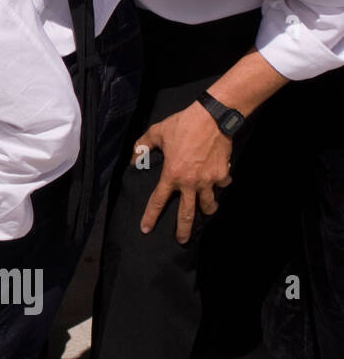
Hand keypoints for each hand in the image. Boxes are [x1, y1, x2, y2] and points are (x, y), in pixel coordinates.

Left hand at [136, 102, 233, 242]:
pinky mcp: (223, 174)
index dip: (151, 216)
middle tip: (181, 240)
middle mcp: (190, 182)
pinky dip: (220, 185)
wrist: (213, 118)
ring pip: (208, 204)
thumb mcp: (156, 132)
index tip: (146, 229)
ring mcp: (209, 180)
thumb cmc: (183, 124)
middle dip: (184, 230)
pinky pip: (222, 185)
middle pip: (187, 214)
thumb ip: (142, 146)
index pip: (158, 201)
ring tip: (206, 212)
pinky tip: (219, 183)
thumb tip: (134, 159)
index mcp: (172, 174)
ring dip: (207, 210)